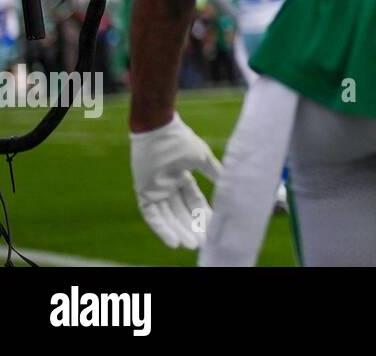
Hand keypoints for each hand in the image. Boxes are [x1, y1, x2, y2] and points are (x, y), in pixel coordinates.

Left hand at [131, 113, 222, 249]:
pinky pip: (153, 216)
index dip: (203, 214)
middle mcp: (168, 186)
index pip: (194, 201)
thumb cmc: (180, 140)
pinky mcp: (144, 193)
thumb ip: (214, 172)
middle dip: (192, 227)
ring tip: (192, 245)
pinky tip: (173, 241)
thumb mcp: (201, 158)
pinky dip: (162, 229)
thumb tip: (230, 182)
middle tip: (204, 242)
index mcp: (182, 177)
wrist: (159, 129)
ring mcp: (156, 190)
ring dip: (179, 231)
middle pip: (181, 212)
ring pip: (168, 217)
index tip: (214, 227)